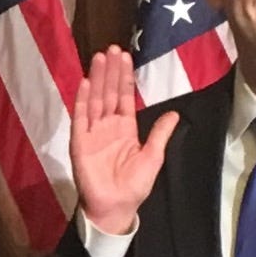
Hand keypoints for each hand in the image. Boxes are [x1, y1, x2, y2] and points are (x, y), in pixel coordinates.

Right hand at [70, 45, 179, 234]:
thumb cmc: (134, 186)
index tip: (124, 57)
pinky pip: (80, 118)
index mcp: (125, 129)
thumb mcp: (153, 157)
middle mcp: (107, 127)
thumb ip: (160, 134)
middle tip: (112, 49)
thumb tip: (174, 114)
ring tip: (99, 58)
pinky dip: (82, 101)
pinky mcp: (80, 144)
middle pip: (108, 93)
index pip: (123, 97)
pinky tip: (86, 83)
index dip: (124, 78)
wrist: (116, 207)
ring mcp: (92, 134)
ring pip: (95, 100)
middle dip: (110, 71)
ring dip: (97, 79)